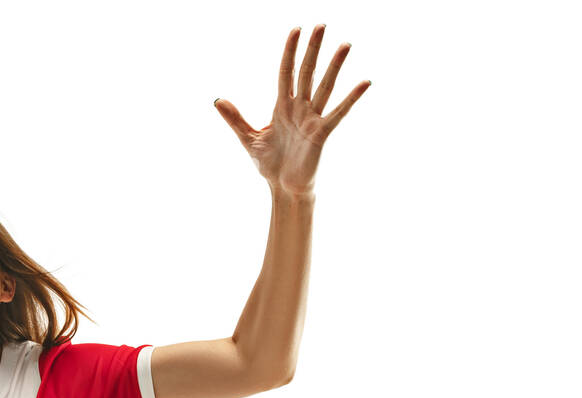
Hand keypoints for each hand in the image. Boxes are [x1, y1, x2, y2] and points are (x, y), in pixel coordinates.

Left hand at [213, 25, 369, 196]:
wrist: (282, 188)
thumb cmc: (269, 164)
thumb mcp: (248, 137)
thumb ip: (235, 118)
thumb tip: (217, 100)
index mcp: (282, 107)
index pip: (286, 72)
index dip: (290, 52)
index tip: (296, 30)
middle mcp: (299, 108)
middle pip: (307, 73)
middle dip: (312, 50)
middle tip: (321, 25)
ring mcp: (312, 119)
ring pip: (325, 87)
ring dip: (334, 66)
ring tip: (345, 45)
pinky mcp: (321, 134)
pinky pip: (338, 113)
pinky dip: (351, 98)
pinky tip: (364, 82)